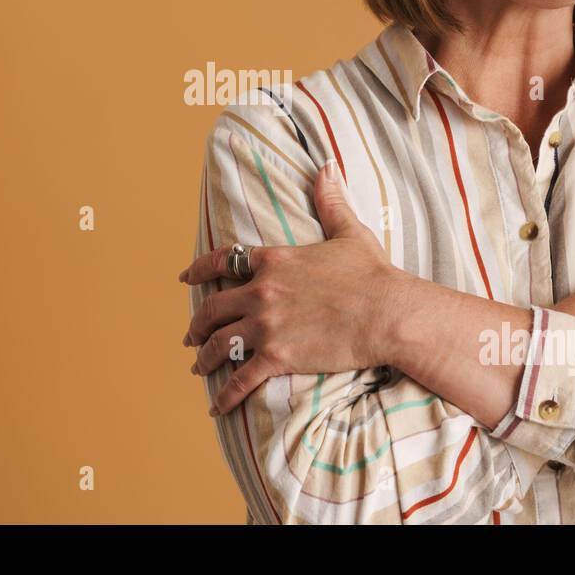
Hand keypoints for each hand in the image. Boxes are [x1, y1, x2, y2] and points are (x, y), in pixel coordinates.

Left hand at [176, 160, 404, 414]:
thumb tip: (325, 167)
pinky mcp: (278, 356)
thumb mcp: (348, 231)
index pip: (222, 260)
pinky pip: (240, 379)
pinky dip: (225, 396)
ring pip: (218, 344)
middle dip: (197, 322)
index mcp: (274, 260)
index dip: (198, 269)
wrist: (389, 313)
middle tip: (190, 334)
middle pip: (212, 307)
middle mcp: (262, 291)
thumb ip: (330, 200)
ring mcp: (267, 325)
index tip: (185, 277)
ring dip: (203, 357)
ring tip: (198, 366)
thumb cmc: (372, 273)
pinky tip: (217, 407)